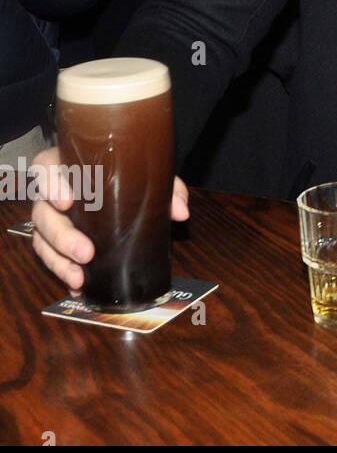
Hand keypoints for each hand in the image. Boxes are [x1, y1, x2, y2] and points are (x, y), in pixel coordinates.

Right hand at [30, 146, 189, 292]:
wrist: (131, 187)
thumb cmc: (133, 176)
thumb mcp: (151, 175)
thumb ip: (168, 188)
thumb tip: (180, 212)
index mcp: (71, 166)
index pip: (45, 167)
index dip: (49, 183)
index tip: (67, 202)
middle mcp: (54, 192)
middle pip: (42, 212)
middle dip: (62, 236)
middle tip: (86, 252)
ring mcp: (52, 218)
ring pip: (42, 238)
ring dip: (58, 260)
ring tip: (79, 276)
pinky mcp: (54, 240)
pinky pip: (50, 257)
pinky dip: (62, 272)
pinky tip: (77, 286)